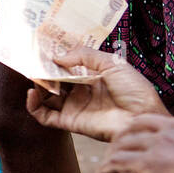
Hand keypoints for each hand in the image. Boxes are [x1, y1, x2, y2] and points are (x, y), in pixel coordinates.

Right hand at [25, 47, 166, 141]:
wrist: (142, 116)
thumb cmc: (133, 89)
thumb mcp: (112, 63)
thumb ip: (85, 56)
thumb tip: (58, 57)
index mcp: (92, 76)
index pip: (67, 67)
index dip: (55, 60)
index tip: (42, 50)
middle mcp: (80, 92)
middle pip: (54, 81)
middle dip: (44, 71)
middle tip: (33, 61)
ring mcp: (74, 107)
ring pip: (47, 97)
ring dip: (37, 87)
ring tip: (33, 75)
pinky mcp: (70, 122)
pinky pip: (45, 116)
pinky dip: (34, 106)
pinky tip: (32, 93)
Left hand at [94, 115, 173, 172]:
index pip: (167, 121)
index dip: (152, 134)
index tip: (146, 148)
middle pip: (139, 123)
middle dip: (125, 138)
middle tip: (117, 155)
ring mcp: (162, 143)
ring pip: (123, 142)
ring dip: (112, 157)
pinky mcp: (148, 162)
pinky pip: (116, 162)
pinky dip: (105, 171)